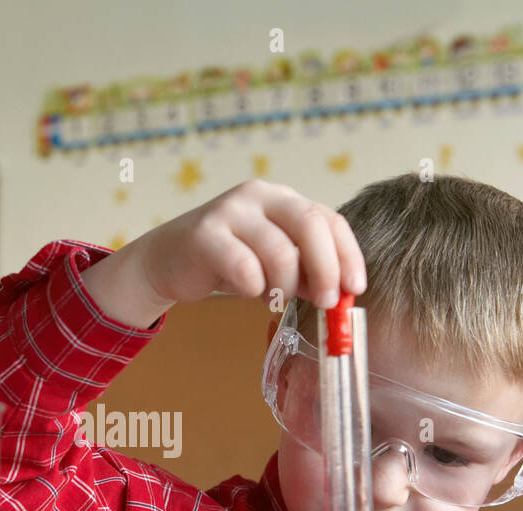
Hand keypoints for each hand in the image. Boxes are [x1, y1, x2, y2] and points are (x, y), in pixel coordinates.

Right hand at [81, 179, 366, 329]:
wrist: (168, 260)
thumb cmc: (229, 262)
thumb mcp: (273, 261)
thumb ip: (305, 269)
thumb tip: (342, 293)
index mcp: (283, 199)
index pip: (329, 219)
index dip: (347, 255)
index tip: (354, 288)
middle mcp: (259, 196)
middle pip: (310, 226)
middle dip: (325, 269)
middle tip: (325, 302)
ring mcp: (230, 211)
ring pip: (279, 253)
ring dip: (284, 287)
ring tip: (273, 298)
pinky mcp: (204, 234)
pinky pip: (244, 268)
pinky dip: (253, 288)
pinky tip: (246, 290)